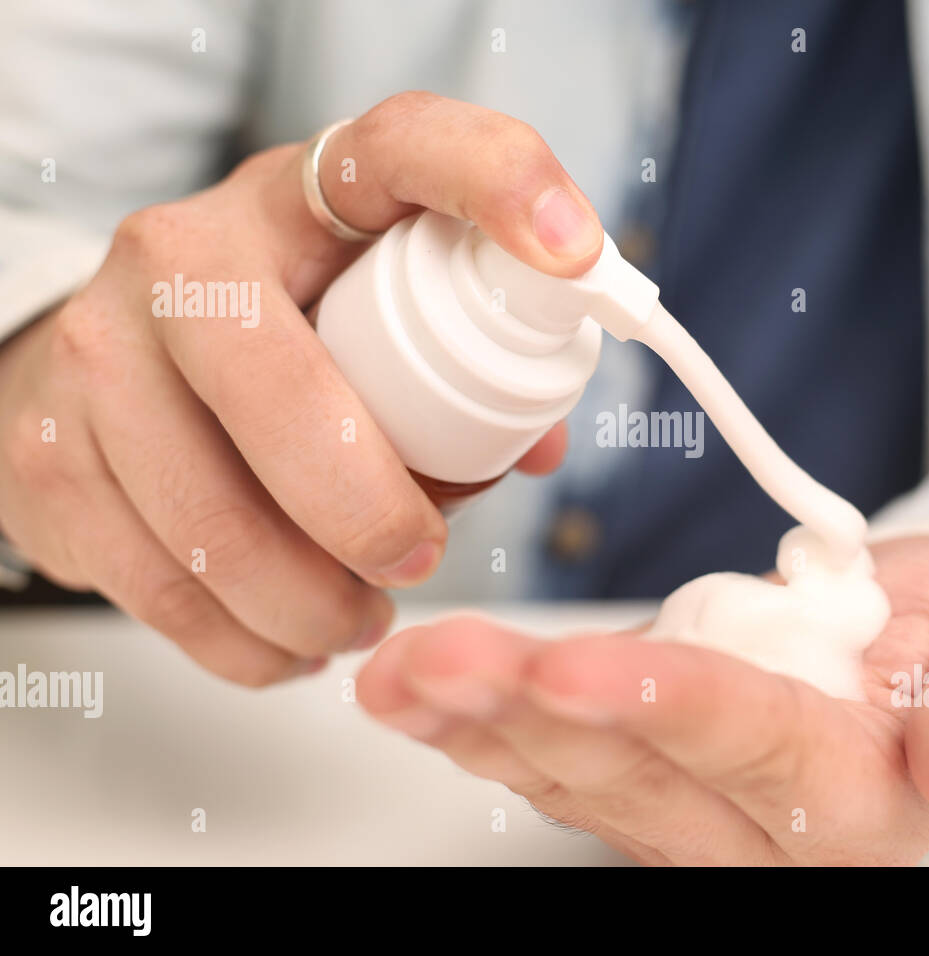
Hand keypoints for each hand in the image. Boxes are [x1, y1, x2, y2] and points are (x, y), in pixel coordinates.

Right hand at [0, 92, 599, 685]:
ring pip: (212, 519)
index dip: (495, 182)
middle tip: (419, 559)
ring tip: (358, 616)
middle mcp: (183, 256)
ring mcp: (98, 351)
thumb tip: (535, 443)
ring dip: (309, 600)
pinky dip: (242, 639)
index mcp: (298, 200)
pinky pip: (155, 584)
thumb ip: (466, 359)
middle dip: (370, 511)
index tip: (572, 249)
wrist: (106, 352)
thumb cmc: (279, 335)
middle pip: (286, 394)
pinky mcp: (48, 454)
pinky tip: (288, 639)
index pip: (403, 147)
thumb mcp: (370, 306)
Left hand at [357, 535, 928, 864]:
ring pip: (573, 775)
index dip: (668, 707)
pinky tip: (420, 692)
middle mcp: (761, 828)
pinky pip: (554, 766)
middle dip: (527, 713)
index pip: (755, 747)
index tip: (578, 668)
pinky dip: (481, 727)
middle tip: (438, 662)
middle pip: (632, 770)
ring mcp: (692, 814)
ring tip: (401, 673)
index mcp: (858, 793)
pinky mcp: (646, 786)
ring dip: (479, 723)